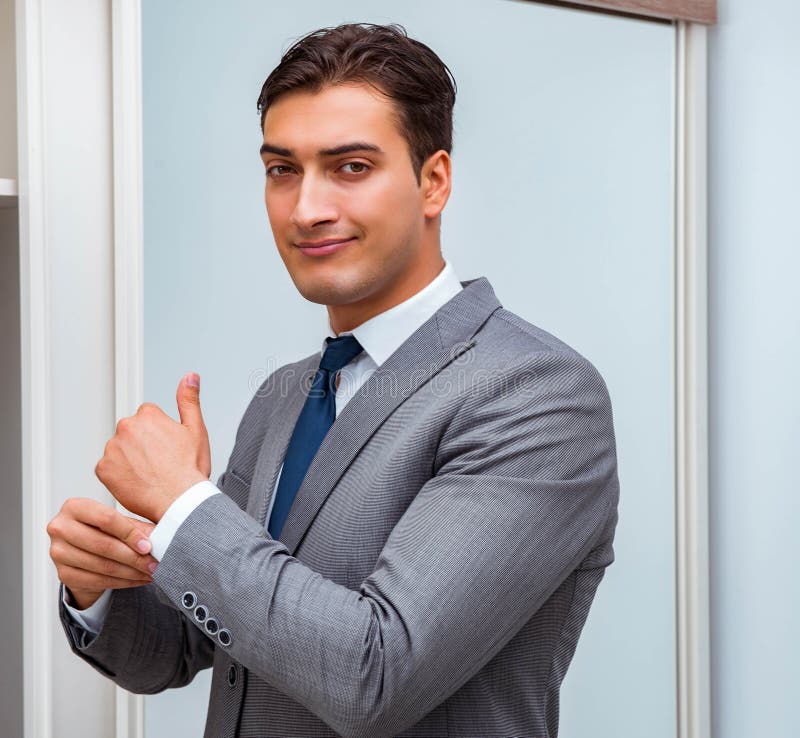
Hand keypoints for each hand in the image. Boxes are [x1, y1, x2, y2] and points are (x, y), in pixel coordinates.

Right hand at [47, 497, 158, 609]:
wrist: (84, 550)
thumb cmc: (105, 530)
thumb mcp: (121, 522)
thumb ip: (137, 527)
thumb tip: (162, 536)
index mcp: (74, 507)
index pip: (107, 519)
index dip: (130, 534)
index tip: (149, 546)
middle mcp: (60, 528)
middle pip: (103, 545)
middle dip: (134, 557)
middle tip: (154, 564)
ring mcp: (58, 552)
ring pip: (102, 566)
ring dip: (131, 572)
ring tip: (150, 572)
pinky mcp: (63, 574)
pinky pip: (97, 581)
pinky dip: (122, 582)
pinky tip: (137, 580)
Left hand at [94, 373, 210, 521]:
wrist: (179, 501)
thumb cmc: (190, 469)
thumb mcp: (196, 430)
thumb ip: (188, 399)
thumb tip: (190, 376)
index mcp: (148, 415)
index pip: (147, 418)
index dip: (159, 435)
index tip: (167, 450)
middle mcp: (126, 427)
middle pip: (131, 433)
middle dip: (142, 445)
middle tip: (159, 464)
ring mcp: (112, 448)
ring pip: (119, 450)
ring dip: (129, 460)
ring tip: (149, 475)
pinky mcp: (103, 469)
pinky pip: (108, 469)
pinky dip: (120, 476)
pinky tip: (137, 483)